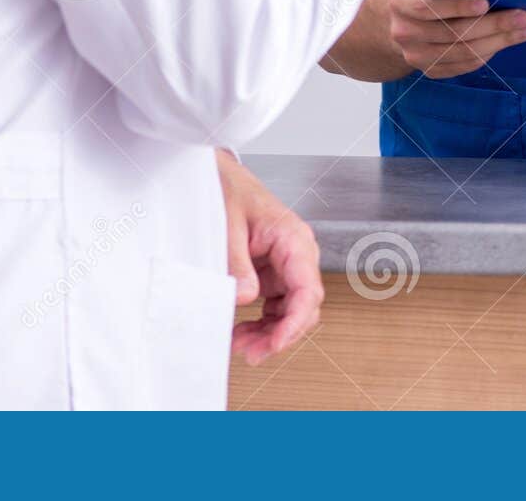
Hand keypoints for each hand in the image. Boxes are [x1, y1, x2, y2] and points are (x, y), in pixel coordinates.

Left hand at [217, 149, 322, 365]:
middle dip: (280, 334)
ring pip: (290, 310)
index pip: (308, 290)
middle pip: (303, 306)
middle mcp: (296, 253)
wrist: (217, 173)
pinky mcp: (271, 271)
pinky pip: (275, 305)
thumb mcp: (227, 224)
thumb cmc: (227, 188)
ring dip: (270, 332)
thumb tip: (244, 298)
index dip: (295, 323)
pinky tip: (243, 331)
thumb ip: (236, 262)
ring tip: (241, 345)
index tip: (275, 344)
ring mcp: (285, 264)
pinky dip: (262, 322)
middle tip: (250, 352)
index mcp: (293, 238)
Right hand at [381, 0, 525, 77]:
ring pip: (464, 52)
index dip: (456, 5)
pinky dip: (489, 53)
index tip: (485, 2)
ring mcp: (415, 56)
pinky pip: (464, 66)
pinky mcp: (429, 71)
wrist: (387, 23)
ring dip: (500, 41)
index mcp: (400, 3)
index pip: (427, 7)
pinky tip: (507, 41)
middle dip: (494, 25)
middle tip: (524, 16)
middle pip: (454, 33)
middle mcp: (404, 33)